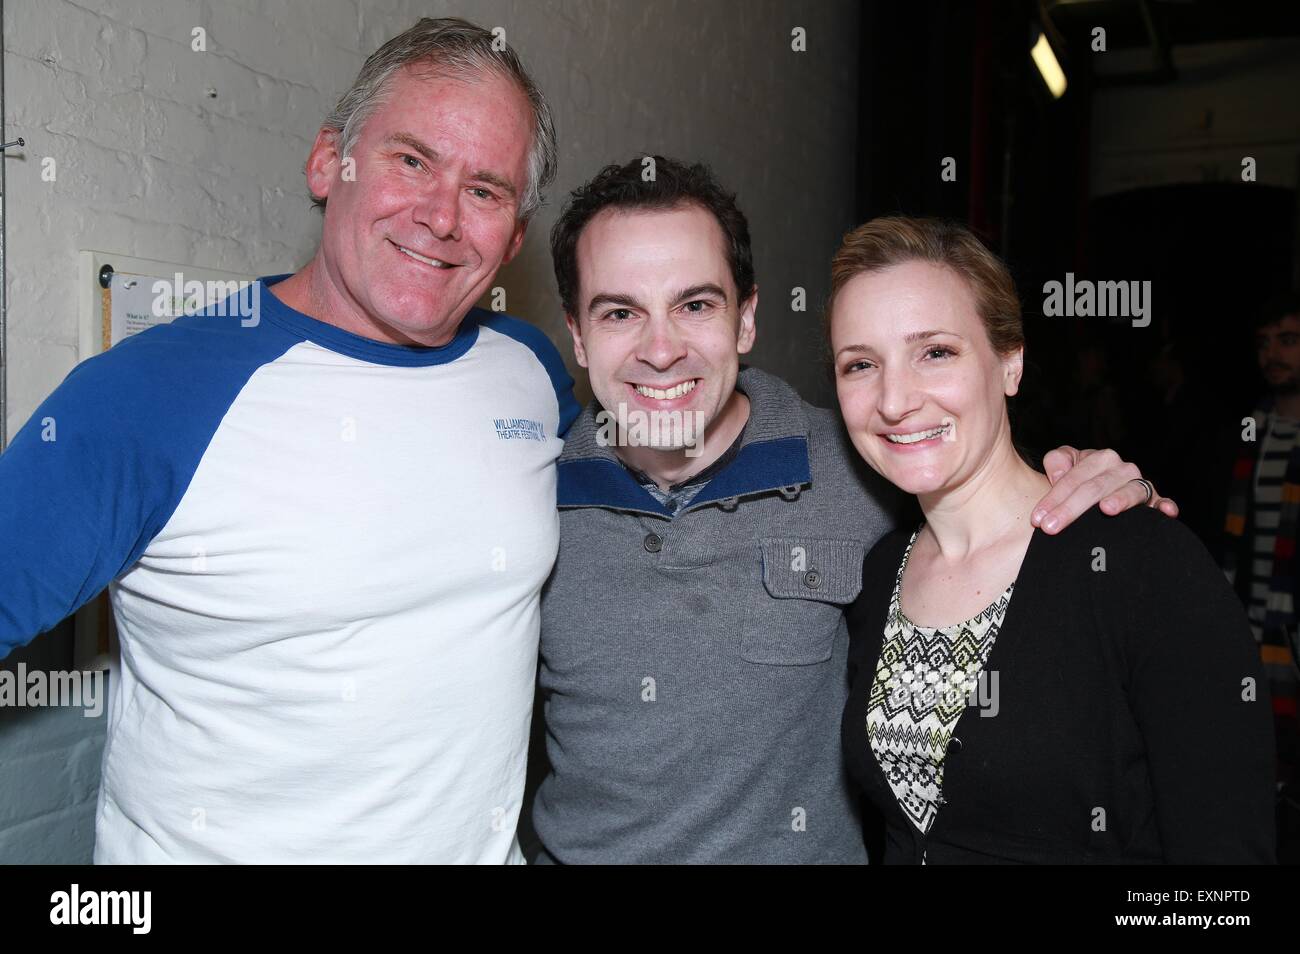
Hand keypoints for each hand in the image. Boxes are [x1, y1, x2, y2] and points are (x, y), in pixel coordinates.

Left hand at [1032, 446, 1179, 533]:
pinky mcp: (1155, 501)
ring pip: (1130, 491)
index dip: (1053, 498)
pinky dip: (1165, 505)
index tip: (1037, 518)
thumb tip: (1058, 475)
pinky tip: (1165, 512)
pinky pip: (1162, 502)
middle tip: (1051, 528)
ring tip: (1106, 510)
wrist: (1100, 491)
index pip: (1073, 478)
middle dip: (1071, 508)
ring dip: (1119, 499)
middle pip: (1095, 487)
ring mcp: (1139, 485)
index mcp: (1100, 459)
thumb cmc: (1078, 480)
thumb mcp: (1064, 465)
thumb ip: (1057, 461)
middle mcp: (1122, 469)